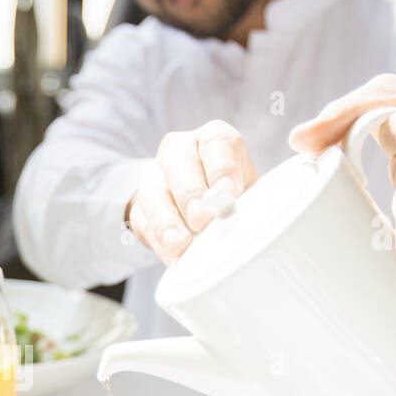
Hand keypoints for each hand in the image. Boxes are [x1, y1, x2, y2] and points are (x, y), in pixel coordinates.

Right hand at [127, 120, 258, 264]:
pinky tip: (171, 256)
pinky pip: (144, 222)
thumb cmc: (232, 197)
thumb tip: (255, 220)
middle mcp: (180, 150)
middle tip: (203, 220)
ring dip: (167, 221)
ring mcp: (155, 177)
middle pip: (178, 164)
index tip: (230, 192)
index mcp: (213, 139)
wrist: (202, 208)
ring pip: (154, 193)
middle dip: (191, 194)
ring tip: (180, 245)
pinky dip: (158, 241)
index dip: (223, 169)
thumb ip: (252, 199)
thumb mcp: (250, 190)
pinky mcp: (140, 207)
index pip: (216, 143)